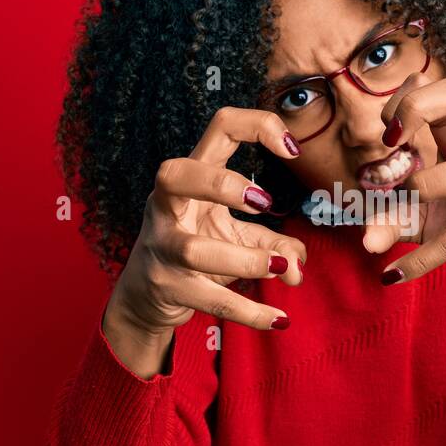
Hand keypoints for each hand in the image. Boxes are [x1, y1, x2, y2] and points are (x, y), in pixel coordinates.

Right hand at [105, 107, 306, 368]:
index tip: (292, 149)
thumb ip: (276, 242)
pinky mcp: (167, 287)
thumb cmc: (195, 247)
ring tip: (283, 268)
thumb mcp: (237, 235)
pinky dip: (249, 312)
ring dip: (246, 260)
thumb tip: (300, 265)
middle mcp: (167, 205)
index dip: (256, 126)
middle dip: (222, 185)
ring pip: (195, 250)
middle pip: (176, 175)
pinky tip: (279, 319)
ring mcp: (162, 248)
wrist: (144, 296)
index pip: (218, 128)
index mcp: (191, 176)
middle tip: (265, 203)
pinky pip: (210, 299)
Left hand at [364, 72, 445, 287]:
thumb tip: (366, 239)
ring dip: (424, 185)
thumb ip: (390, 213)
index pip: (445, 84)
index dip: (409, 97)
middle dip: (418, 106)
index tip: (388, 132)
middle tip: (392, 142)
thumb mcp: (423, 210)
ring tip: (404, 202)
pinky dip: (421, 258)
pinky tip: (394, 273)